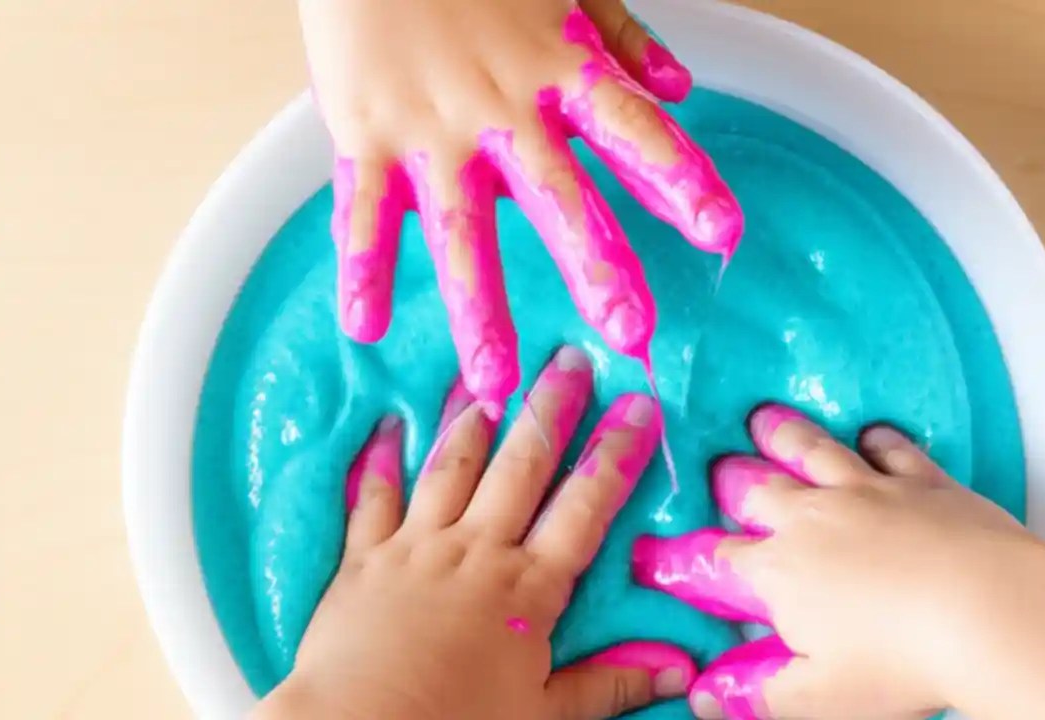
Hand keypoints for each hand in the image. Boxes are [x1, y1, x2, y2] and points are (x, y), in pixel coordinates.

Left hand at [255, 346, 695, 719]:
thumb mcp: (544, 717)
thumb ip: (608, 685)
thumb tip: (680, 668)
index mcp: (528, 587)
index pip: (585, 506)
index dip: (615, 454)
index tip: (639, 405)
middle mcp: (476, 550)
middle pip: (521, 465)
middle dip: (551, 409)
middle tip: (570, 357)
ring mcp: (416, 547)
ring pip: (451, 465)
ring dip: (475, 416)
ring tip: (492, 372)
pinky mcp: (364, 558)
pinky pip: (373, 496)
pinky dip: (380, 458)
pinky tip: (388, 424)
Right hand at [300, 0, 742, 415]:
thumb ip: (622, 38)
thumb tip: (683, 89)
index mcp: (558, 70)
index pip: (632, 130)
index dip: (678, 179)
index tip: (722, 231)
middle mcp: (502, 108)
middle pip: (558, 196)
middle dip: (595, 264)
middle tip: (630, 332)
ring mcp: (432, 127)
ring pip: (458, 227)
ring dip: (478, 306)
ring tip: (496, 382)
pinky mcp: (365, 133)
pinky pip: (362, 211)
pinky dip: (360, 267)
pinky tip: (366, 327)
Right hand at [631, 406, 1043, 718]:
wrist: (990, 608)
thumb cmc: (902, 659)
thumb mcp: (821, 698)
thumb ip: (759, 695)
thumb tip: (705, 698)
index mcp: (780, 572)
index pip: (719, 560)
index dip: (686, 558)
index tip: (659, 554)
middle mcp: (814, 518)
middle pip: (760, 491)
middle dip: (733, 480)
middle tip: (719, 468)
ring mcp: (869, 491)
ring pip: (815, 453)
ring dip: (786, 435)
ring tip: (765, 419)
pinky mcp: (922, 481)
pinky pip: (891, 450)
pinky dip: (877, 441)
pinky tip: (871, 434)